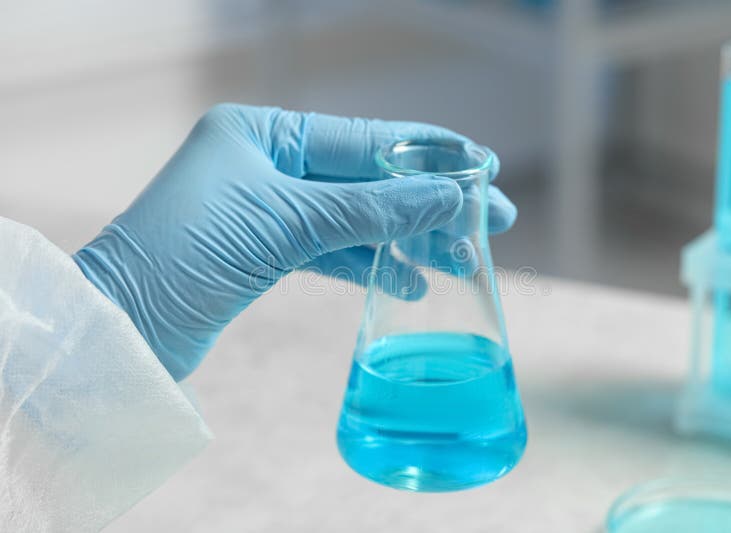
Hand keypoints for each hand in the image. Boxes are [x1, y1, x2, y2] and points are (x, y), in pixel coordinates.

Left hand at [74, 104, 516, 379]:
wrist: (124, 329)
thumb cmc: (186, 257)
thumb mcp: (288, 223)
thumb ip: (374, 209)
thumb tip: (451, 195)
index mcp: (262, 132)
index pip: (365, 139)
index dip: (429, 155)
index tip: (482, 168)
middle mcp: (266, 162)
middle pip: (368, 179)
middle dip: (430, 202)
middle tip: (491, 221)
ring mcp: (267, 208)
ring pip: (357, 218)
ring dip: (408, 239)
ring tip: (460, 261)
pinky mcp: (265, 252)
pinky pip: (334, 250)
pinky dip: (372, 264)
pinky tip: (410, 283)